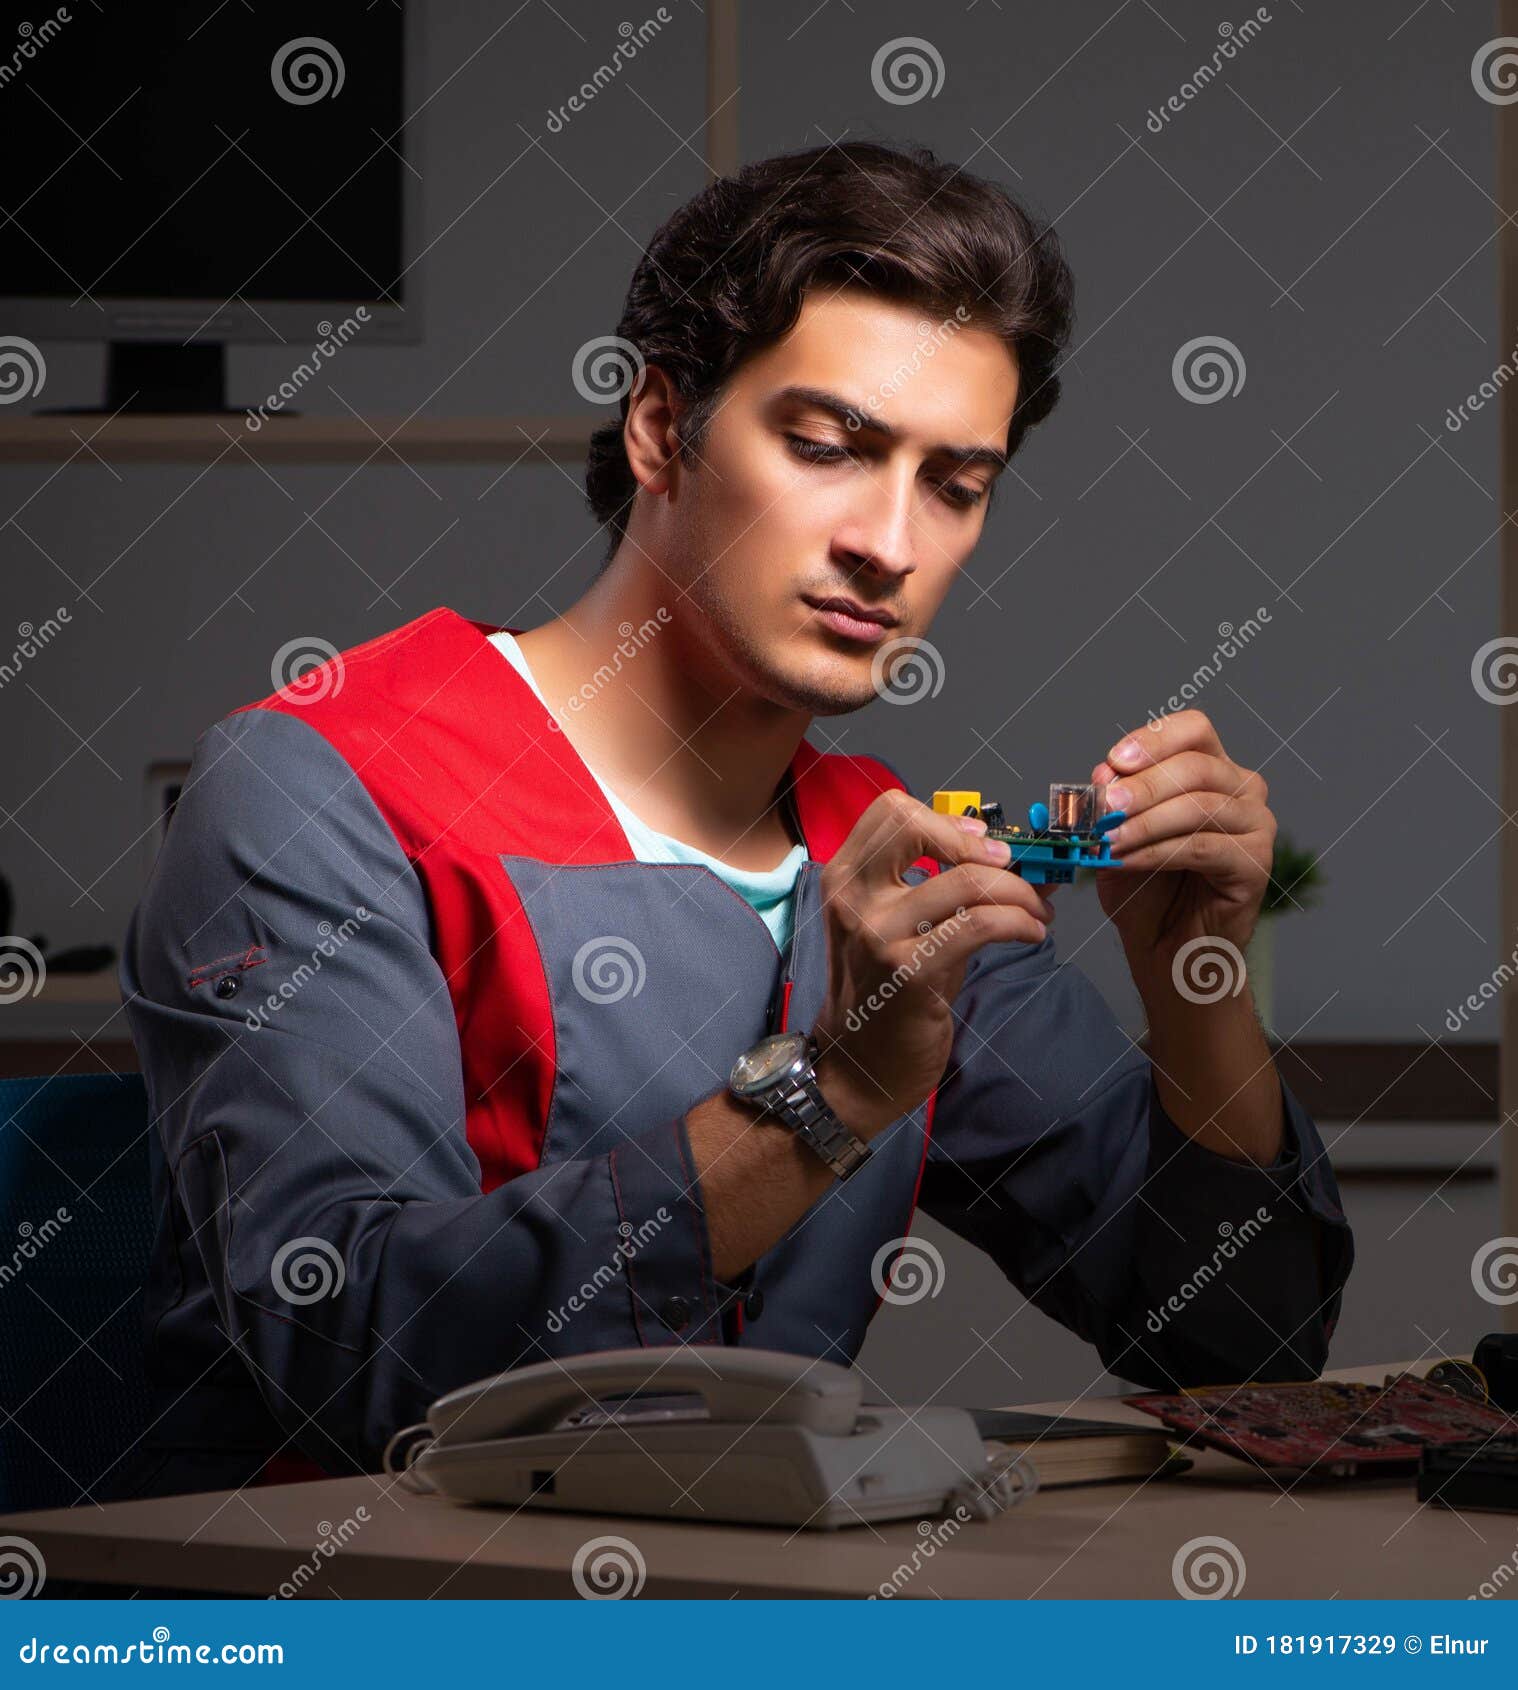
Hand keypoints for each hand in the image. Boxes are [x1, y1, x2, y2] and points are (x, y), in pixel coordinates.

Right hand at [808, 789, 1053, 1136]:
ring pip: (967, 880)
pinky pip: (980, 925)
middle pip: (915, 824)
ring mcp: (878, 934)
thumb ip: (945, 885)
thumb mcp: (905, 927)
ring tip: (1037, 911)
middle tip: (1012, 869)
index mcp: (845, 878)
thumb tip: (1017, 854)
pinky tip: (1032, 933)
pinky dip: (1020, 922)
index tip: (981, 847)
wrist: (860, 1066)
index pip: (891, 811)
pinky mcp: (909, 971)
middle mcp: (853, 898)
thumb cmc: (888, 992)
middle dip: (979, 844)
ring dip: (1019, 892)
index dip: (946, 821)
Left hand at [1093, 709, 1273, 975]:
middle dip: (1142, 785)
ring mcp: (1256, 825)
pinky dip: (1156, 852)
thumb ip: (1112, 801)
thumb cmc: (1145, 888)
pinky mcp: (1256, 863)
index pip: (1193, 730)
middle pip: (1196, 765)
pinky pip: (1202, 847)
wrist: (1165, 947)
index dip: (1153, 739)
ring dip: (1145, 822)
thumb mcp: (1116, 834)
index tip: (1112, 761)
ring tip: (1108, 840)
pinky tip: (1125, 860)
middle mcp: (1242, 789)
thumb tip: (1104, 773)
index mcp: (1212, 768)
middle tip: (1104, 807)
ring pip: (1199, 806)